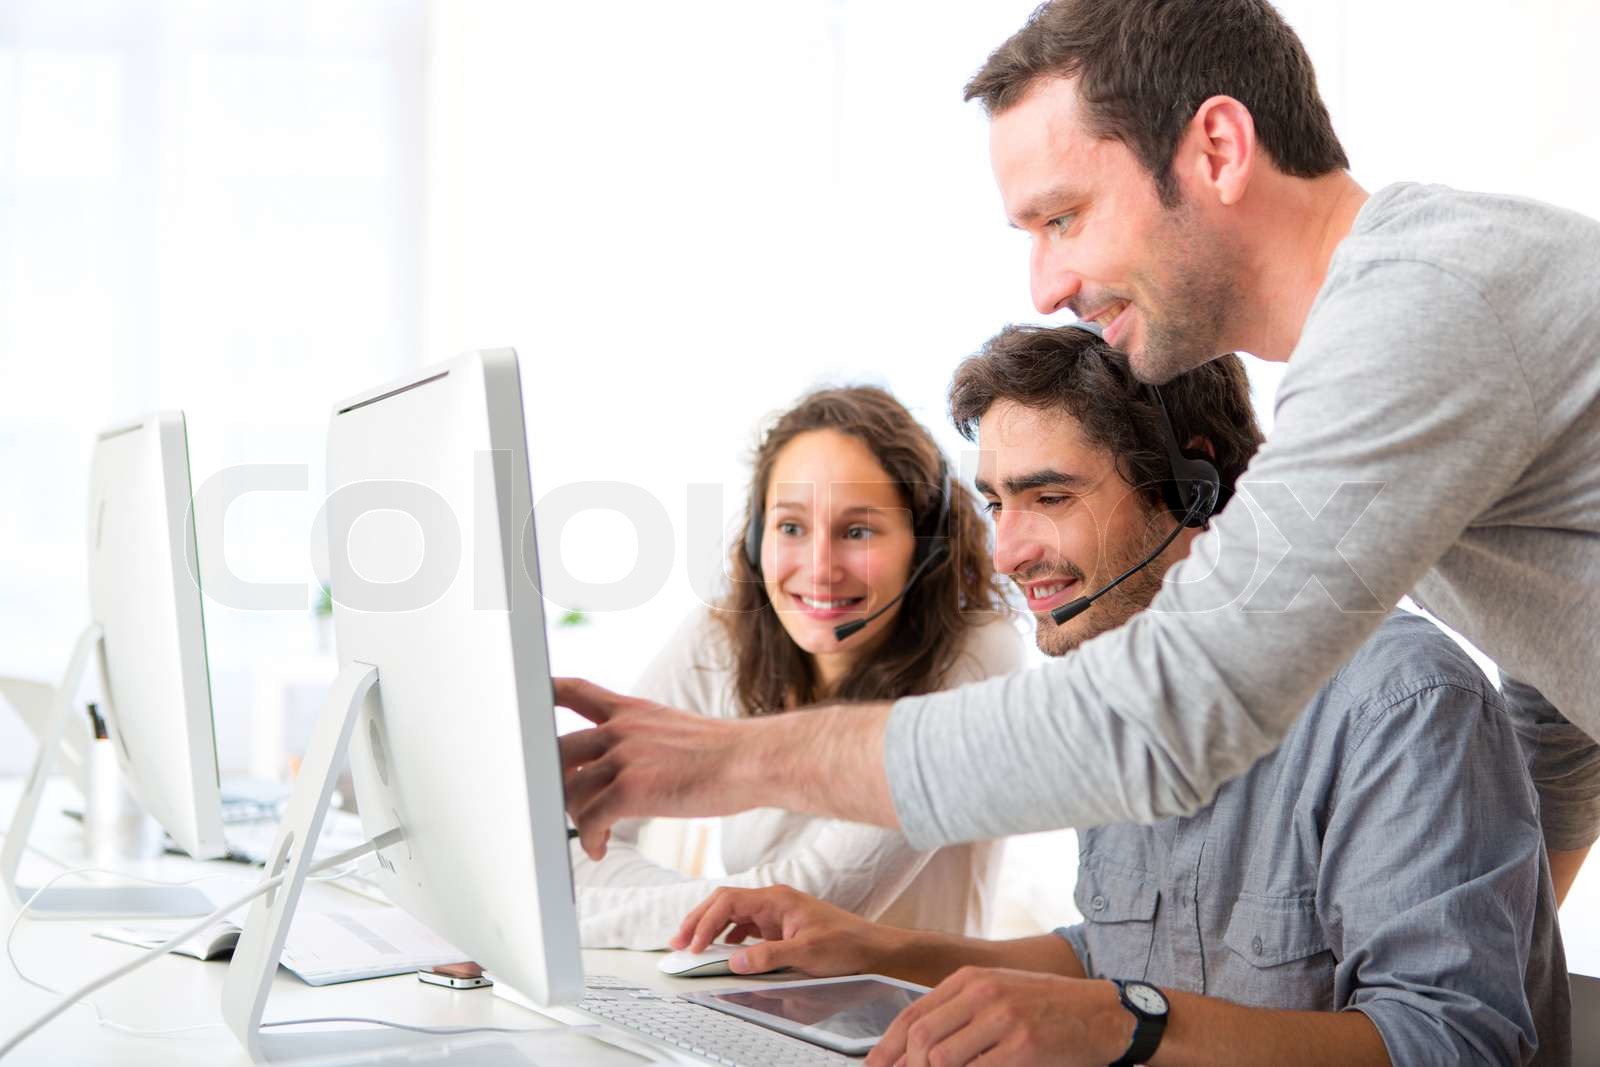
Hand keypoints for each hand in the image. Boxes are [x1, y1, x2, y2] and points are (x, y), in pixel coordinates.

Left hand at [556, 677, 754, 859]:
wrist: (752, 761)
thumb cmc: (725, 754)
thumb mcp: (675, 728)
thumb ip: (643, 738)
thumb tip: (627, 764)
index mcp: (631, 710)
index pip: (574, 691)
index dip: (544, 694)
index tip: (527, 703)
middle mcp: (621, 728)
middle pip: (559, 751)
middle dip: (558, 784)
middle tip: (571, 807)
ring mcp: (625, 756)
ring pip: (571, 791)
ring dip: (576, 819)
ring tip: (595, 836)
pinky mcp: (632, 789)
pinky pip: (590, 819)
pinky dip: (590, 839)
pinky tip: (600, 849)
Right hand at [672, 885, 895, 976]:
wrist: (872, 949)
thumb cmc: (846, 944)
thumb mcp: (807, 953)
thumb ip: (769, 956)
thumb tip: (734, 960)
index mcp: (776, 898)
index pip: (728, 902)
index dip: (705, 921)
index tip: (691, 945)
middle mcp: (773, 901)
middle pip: (724, 903)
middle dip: (699, 920)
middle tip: (678, 942)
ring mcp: (776, 914)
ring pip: (733, 914)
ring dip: (711, 928)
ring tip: (692, 946)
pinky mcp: (781, 927)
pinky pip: (746, 926)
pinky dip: (728, 936)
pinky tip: (724, 949)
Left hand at [867, 968, 1131, 1066]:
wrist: (1103, 1013)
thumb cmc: (1049, 1007)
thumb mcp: (999, 995)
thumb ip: (960, 1015)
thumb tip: (918, 1048)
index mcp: (970, 980)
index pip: (912, 1015)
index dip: (886, 1049)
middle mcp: (982, 993)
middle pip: (920, 1039)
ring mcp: (1002, 1019)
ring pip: (940, 1058)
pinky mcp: (1022, 1046)